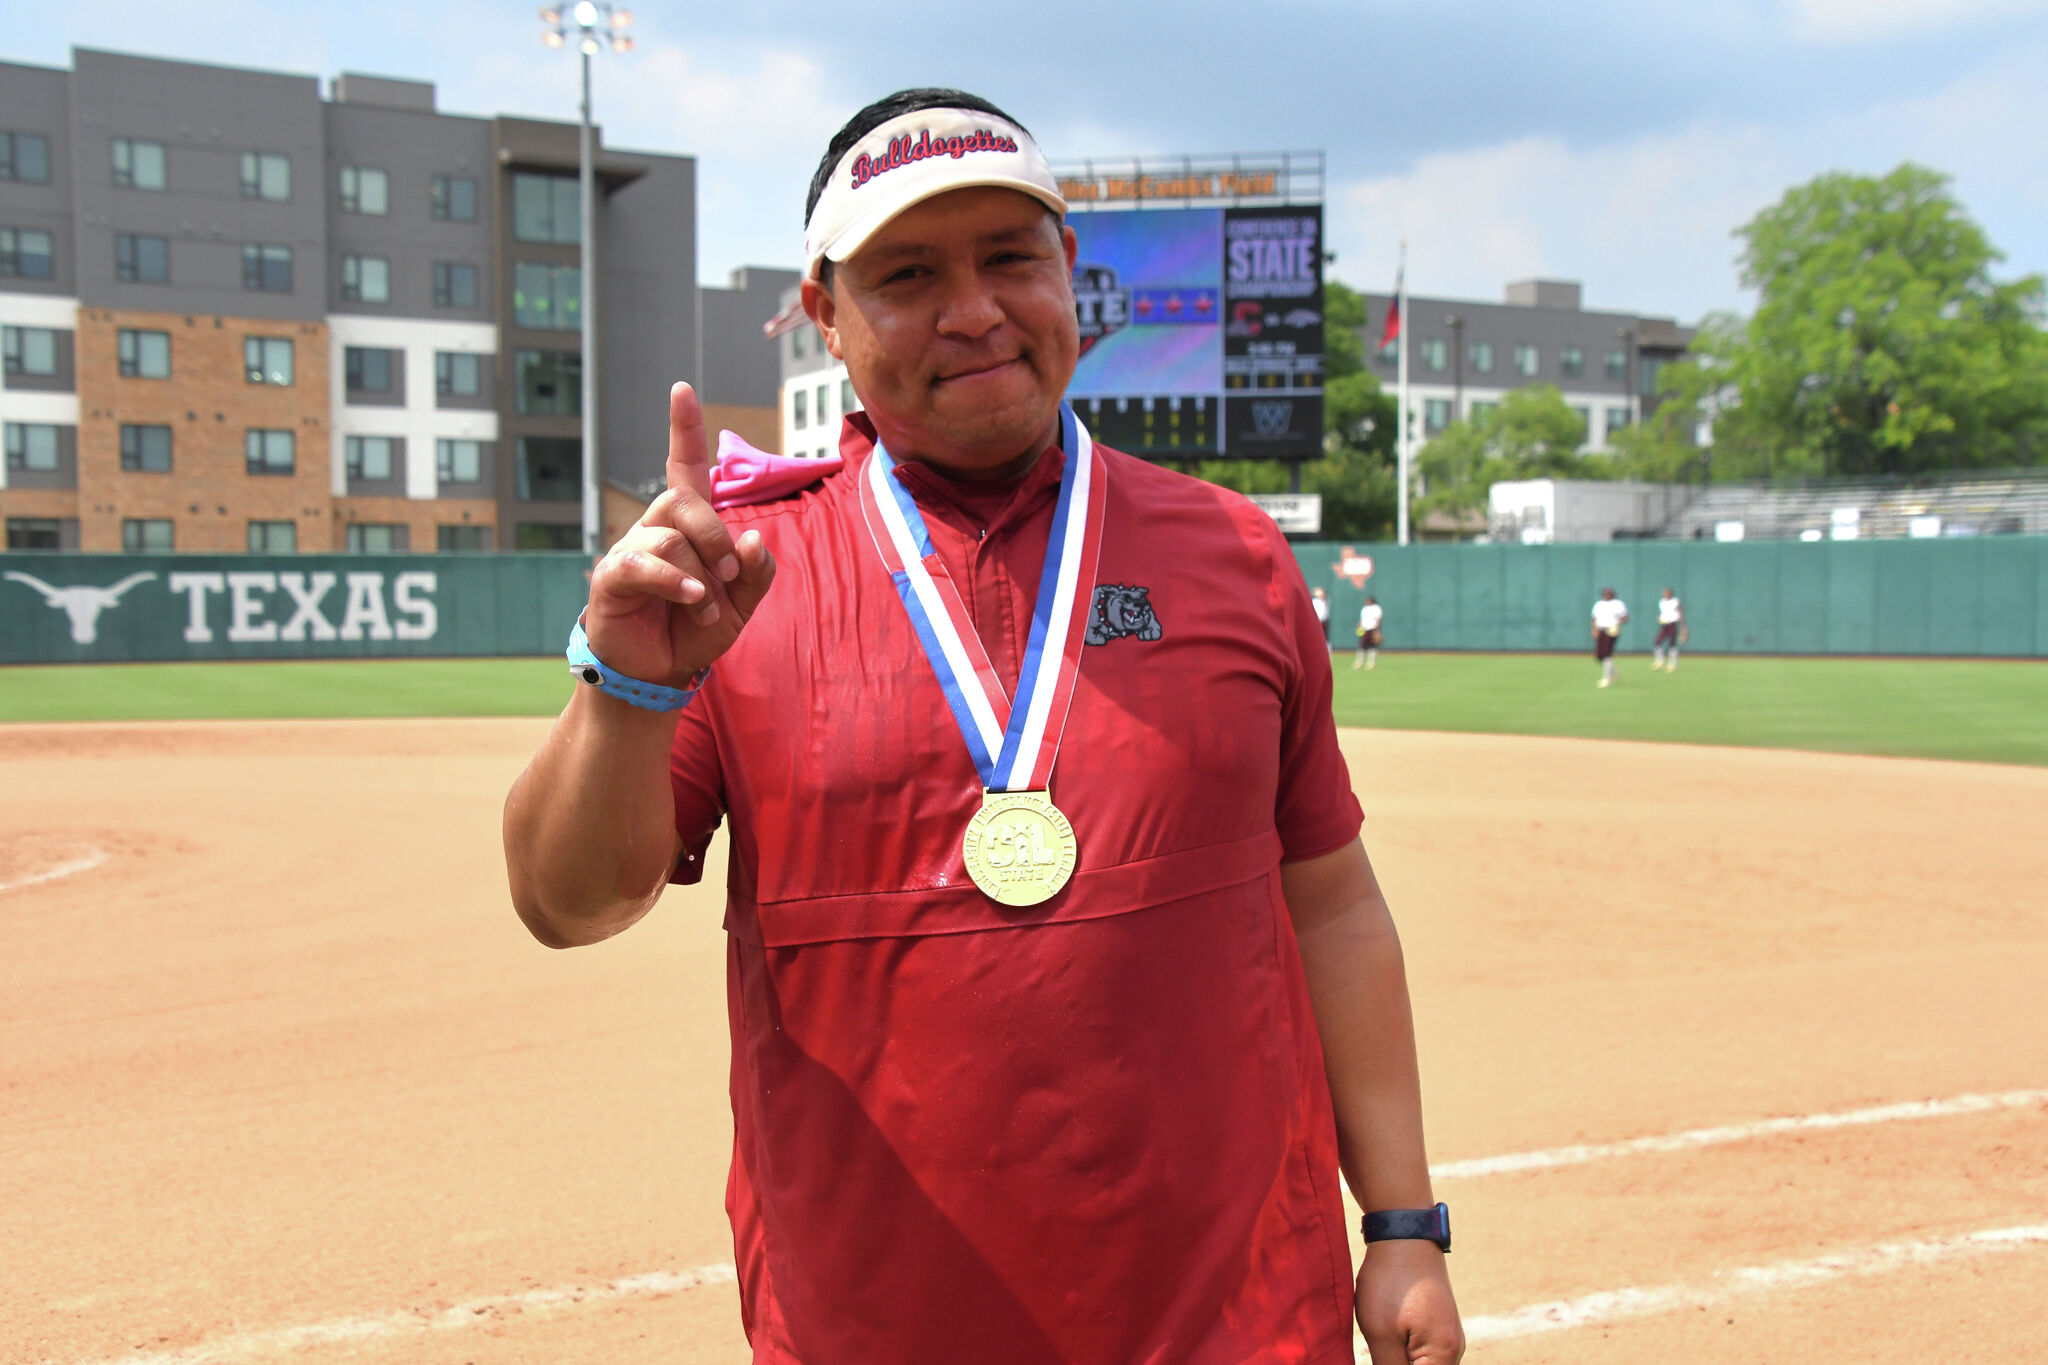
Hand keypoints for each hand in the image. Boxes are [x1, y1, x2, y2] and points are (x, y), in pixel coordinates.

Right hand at [583, 382, 776, 685]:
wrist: (661, 672)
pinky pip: (643, 564)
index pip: (685, 467)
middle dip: (715, 536)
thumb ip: (756, 572)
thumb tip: (751, 538)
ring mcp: (631, 550)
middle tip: (728, 576)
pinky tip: (692, 599)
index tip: (681, 390)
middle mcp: (656, 529)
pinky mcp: (611, 577)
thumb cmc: (696, 629)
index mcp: (690, 527)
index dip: (684, 429)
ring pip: (669, 536)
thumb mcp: (743, 603)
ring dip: (699, 573)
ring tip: (705, 607)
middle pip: (683, 500)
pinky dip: (675, 582)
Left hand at [1356, 1240, 1462, 1363]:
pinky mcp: (1436, 1328)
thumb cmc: (1391, 1282)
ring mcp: (1446, 1339)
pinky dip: (1401, 1355)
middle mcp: (1453, 1352)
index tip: (1379, 1355)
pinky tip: (1383, 1341)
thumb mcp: (1381, 1333)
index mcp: (1443, 1357)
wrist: (1403, 1235)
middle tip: (1377, 1348)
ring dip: (1396, 1360)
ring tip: (1379, 1341)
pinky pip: (1420, 1355)